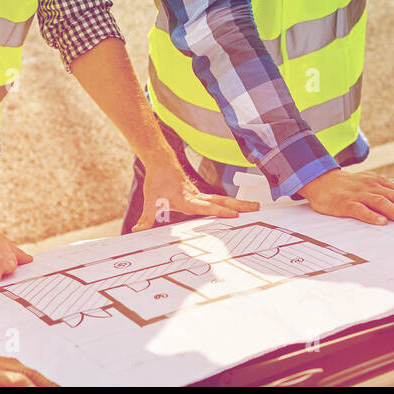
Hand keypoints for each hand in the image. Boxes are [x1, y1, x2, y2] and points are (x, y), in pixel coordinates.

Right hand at [0, 348, 57, 386]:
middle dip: (38, 385)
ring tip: (37, 390)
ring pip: (2, 384)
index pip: (21, 369)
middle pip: (17, 376)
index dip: (41, 379)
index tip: (56, 387)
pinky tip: (9, 390)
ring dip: (21, 386)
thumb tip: (17, 373)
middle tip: (55, 390)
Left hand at [132, 164, 259, 231]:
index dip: (220, 212)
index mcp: (188, 200)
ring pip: (222, 200)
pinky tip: (239, 207)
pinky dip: (230, 203)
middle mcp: (197, 197)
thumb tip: (137, 230)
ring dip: (238, 204)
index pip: (206, 208)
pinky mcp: (200, 195)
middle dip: (239, 206)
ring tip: (255, 207)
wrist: (161, 163)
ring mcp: (200, 195)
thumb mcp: (150, 200)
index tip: (235, 215)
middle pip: (221, 202)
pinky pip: (218, 200)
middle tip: (256, 208)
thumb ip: (146, 217)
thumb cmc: (157, 181)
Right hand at [298, 169, 393, 225]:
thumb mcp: (370, 184)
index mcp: (379, 183)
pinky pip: (359, 209)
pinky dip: (370, 215)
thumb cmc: (349, 186)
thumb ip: (388, 193)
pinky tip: (380, 222)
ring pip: (381, 202)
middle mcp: (372, 187)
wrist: (321, 180)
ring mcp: (359, 194)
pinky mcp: (345, 203)